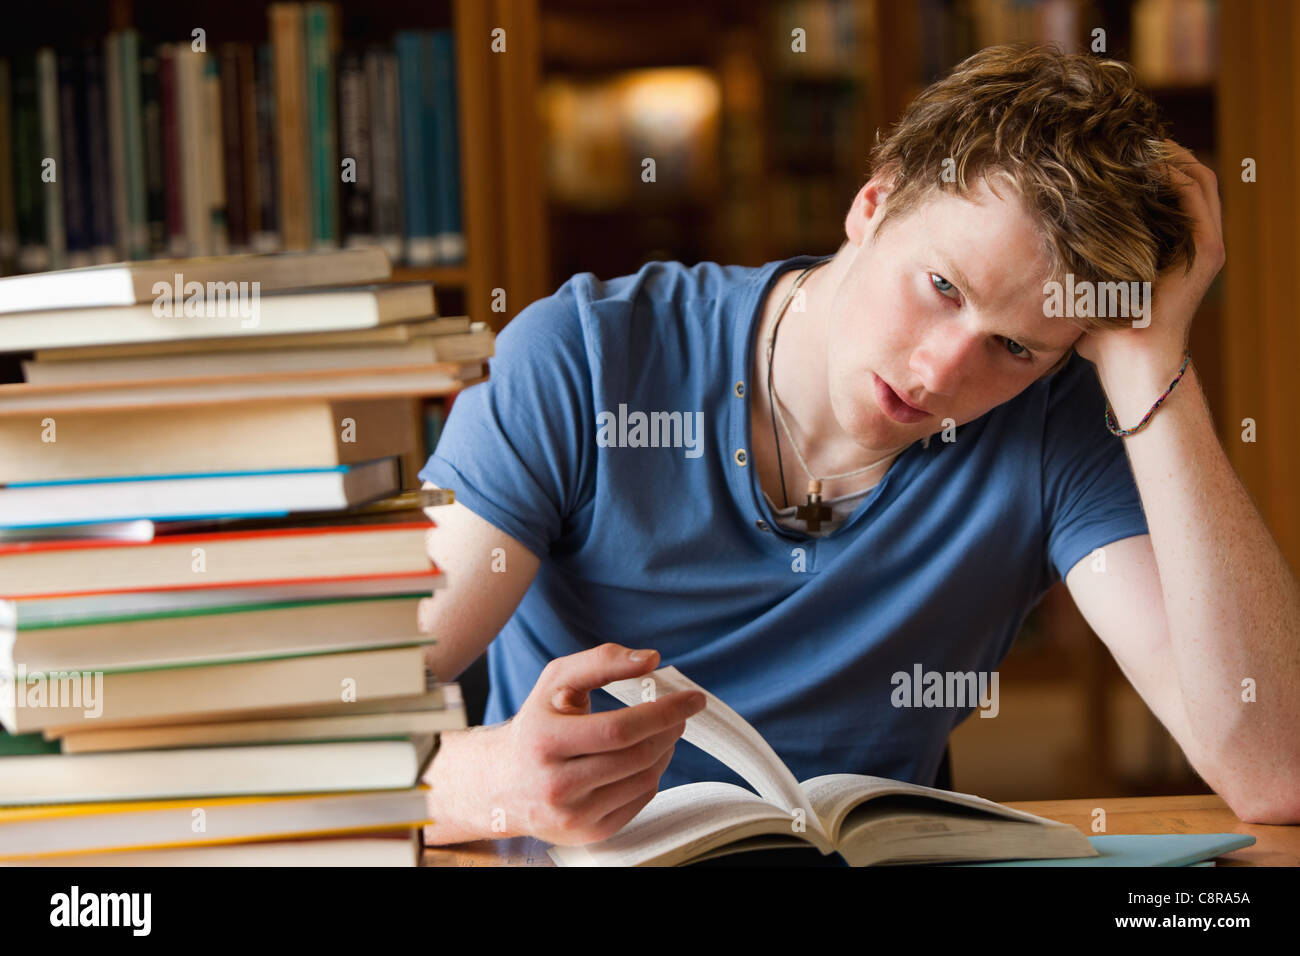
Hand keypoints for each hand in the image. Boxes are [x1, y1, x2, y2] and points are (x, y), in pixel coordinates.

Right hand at [482, 643, 705, 845]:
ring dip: (665, 751)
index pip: (619, 729)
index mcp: (544, 740)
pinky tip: (645, 758)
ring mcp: (573, 814)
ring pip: (643, 780)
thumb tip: (651, 659)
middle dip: (669, 729)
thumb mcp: (557, 681)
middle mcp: (555, 783)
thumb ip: (602, 661)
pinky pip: (639, 801)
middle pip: (636, 756)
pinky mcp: (588, 833)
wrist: (502, 782)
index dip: (662, 712)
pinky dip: (652, 775)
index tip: (692, 698)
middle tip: (679, 713)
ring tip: (663, 732)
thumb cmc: (537, 723)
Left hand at [1074, 139, 1224, 377]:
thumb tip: (1026, 237)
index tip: (1108, 144)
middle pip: (1182, 174)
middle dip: (1155, 149)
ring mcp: (1203, 242)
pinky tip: (1147, 160)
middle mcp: (1190, 239)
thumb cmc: (1099, 330)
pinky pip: (1199, 194)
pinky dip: (1177, 171)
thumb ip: (1073, 259)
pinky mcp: (1207, 249)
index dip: (1141, 161)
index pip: (1163, 187)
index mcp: (1165, 244)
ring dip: (1167, 153)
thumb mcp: (1084, 282)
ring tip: (1134, 138)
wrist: (1127, 361)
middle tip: (1121, 132)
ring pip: (1196, 176)